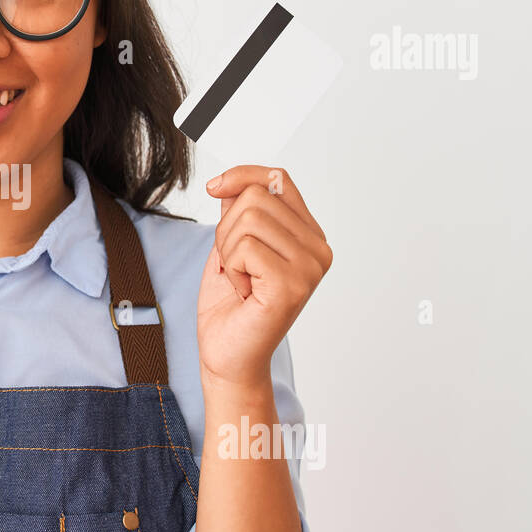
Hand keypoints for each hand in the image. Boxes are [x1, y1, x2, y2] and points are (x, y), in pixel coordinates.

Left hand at [196, 166, 331, 389]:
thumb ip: (238, 212)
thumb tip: (233, 181)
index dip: (242, 175)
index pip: (278, 179)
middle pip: (257, 197)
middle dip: (227, 228)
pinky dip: (232, 268)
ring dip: (228, 250)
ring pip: (249, 219)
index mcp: (309, 235)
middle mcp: (318, 249)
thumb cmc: (230, 305)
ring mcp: (310, 268)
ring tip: (240, 279)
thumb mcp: (231, 245)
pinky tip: (243, 291)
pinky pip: (246, 247)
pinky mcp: (293, 285)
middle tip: (234, 264)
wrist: (228, 355)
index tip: (214, 187)